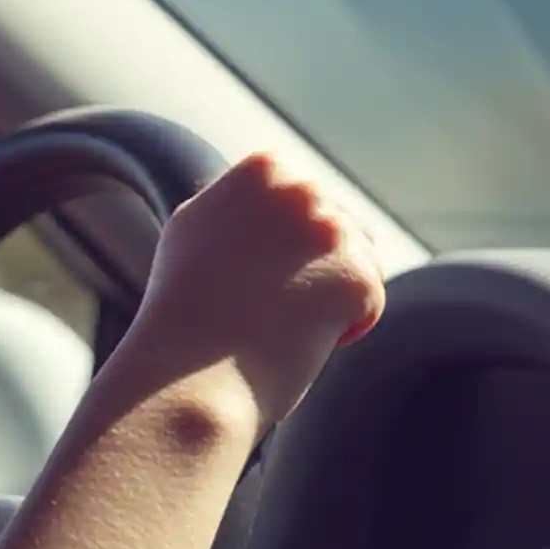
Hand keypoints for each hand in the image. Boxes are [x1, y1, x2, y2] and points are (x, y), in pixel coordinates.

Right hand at [136, 152, 384, 422]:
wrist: (185, 377)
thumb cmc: (182, 315)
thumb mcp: (193, 228)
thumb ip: (236, 199)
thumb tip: (269, 181)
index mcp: (261, 170)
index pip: (307, 203)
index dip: (285, 250)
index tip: (249, 279)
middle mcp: (299, 189)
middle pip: (339, 230)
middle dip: (313, 272)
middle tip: (263, 308)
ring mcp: (330, 231)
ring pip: (360, 264)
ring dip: (328, 298)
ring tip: (275, 323)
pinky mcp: (355, 277)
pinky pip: (367, 305)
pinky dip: (339, 331)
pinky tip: (294, 340)